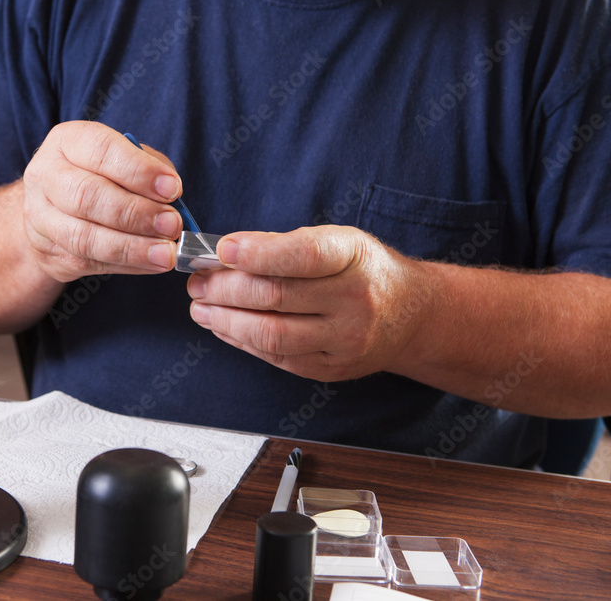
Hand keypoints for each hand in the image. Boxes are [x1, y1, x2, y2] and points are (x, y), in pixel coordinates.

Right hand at [23, 121, 182, 282]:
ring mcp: (40, 217)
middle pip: (87, 196)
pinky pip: (88, 263)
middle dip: (136, 213)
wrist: (54, 209)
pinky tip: (151, 263)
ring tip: (166, 253)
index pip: (101, 150)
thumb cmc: (100, 177)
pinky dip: (126, 265)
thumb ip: (150, 170)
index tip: (172, 188)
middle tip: (171, 224)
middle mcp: (45, 175)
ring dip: (132, 248)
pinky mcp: (47, 252)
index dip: (139, 170)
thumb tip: (173, 198)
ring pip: (84, 237)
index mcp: (67, 141)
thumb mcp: (124, 158)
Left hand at [187, 226, 431, 380]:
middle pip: (277, 297)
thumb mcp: (339, 241)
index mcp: (353, 258)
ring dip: (226, 320)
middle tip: (198, 281)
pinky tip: (224, 326)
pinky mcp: (330, 369)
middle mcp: (353, 301)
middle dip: (226, 289)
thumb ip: (286, 245)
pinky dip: (242, 341)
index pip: (303, 255)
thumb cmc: (365, 270)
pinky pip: (276, 357)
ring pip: (271, 334)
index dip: (258, 253)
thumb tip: (227, 254)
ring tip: (201, 306)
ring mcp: (343, 340)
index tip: (222, 250)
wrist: (412, 315)